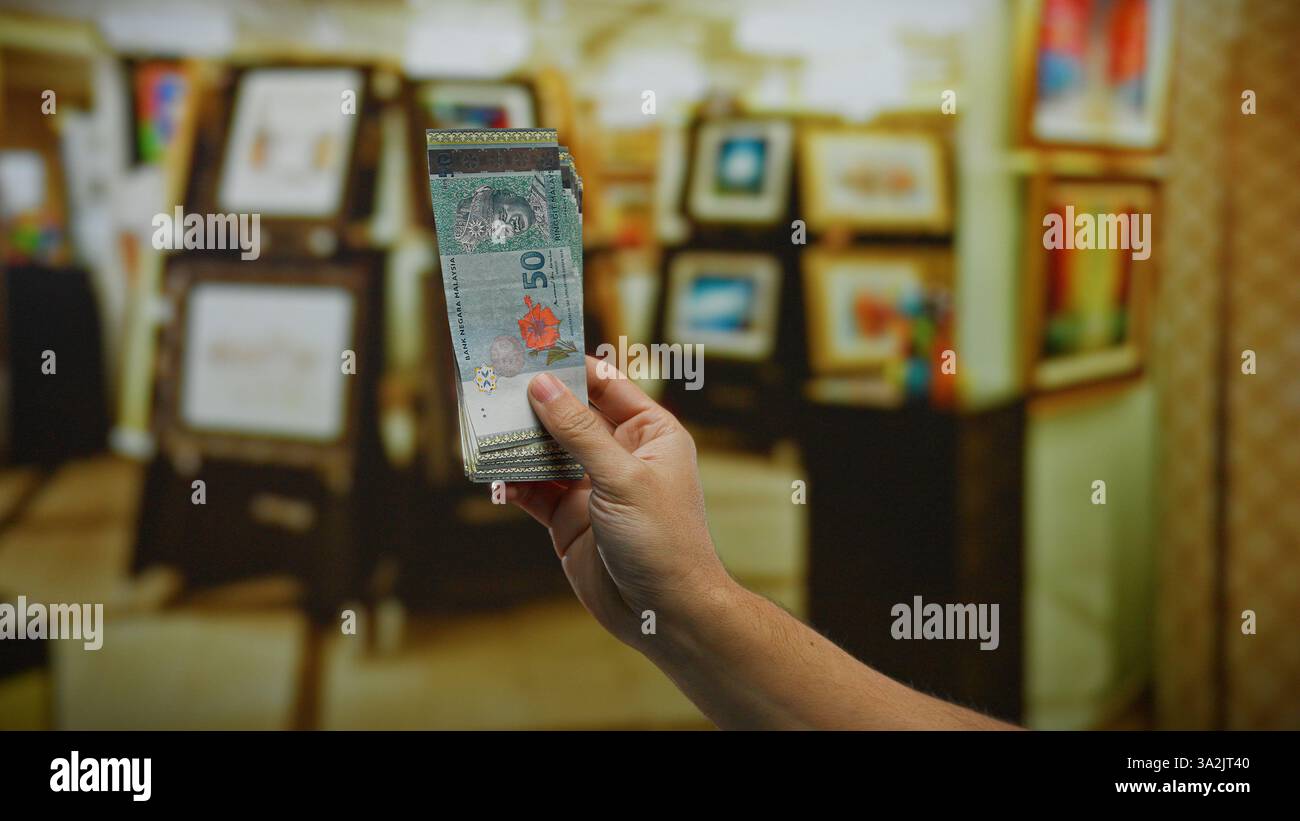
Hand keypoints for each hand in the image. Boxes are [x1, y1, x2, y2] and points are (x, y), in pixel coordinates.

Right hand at [507, 355, 731, 647]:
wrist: (663, 613)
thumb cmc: (663, 539)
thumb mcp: (622, 477)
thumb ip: (578, 432)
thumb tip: (541, 386)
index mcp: (650, 433)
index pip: (605, 385)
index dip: (569, 367)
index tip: (529, 350)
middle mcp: (620, 454)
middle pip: (569, 416)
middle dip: (533, 403)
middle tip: (491, 384)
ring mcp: (592, 487)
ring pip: (546, 453)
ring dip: (518, 443)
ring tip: (482, 425)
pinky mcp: (569, 519)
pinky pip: (534, 491)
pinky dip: (514, 483)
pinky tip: (494, 477)